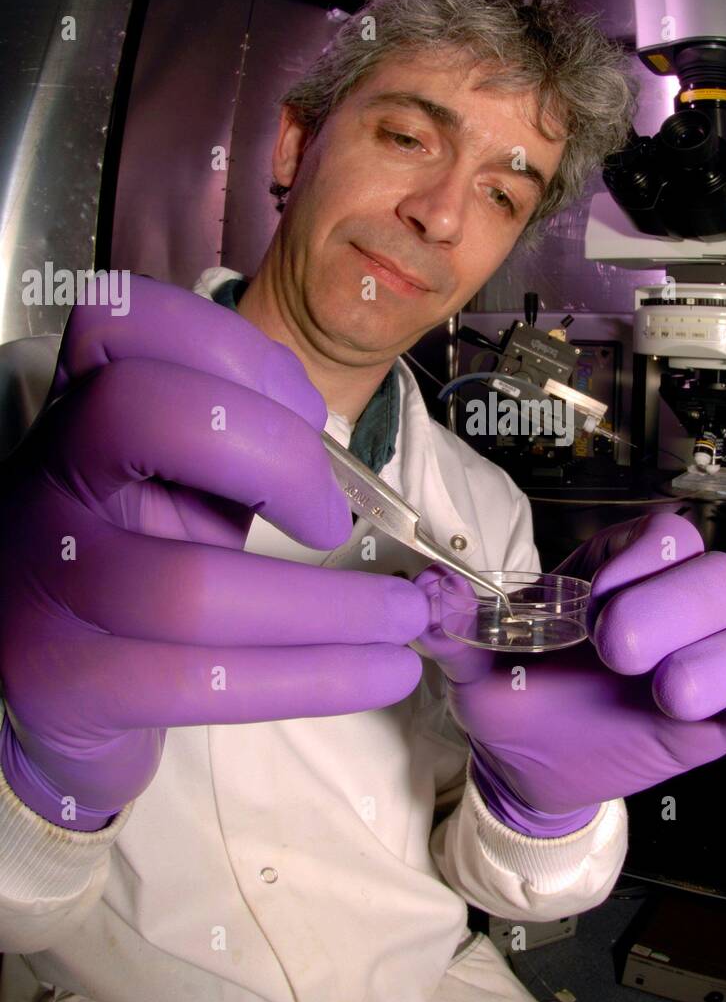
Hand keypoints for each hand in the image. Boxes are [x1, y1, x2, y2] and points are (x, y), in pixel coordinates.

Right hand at [0, 276, 427, 829]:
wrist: (45, 681)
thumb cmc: (136, 558)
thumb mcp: (175, 479)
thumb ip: (237, 447)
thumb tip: (341, 464)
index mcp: (82, 408)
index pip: (121, 319)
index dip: (234, 350)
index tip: (306, 413)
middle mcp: (47, 477)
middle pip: (142, 413)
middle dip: (280, 459)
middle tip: (335, 521)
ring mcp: (45, 581)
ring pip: (191, 588)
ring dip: (334, 610)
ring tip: (405, 621)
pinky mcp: (65, 680)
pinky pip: (205, 683)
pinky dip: (319, 680)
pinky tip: (384, 675)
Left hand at [414, 513, 725, 835]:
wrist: (534, 766)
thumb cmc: (518, 698)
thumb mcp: (477, 665)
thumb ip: (456, 627)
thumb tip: (427, 592)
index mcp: (618, 574)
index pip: (666, 533)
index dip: (643, 560)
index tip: (598, 604)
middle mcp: (673, 606)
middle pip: (722, 575)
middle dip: (676, 610)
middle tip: (620, 655)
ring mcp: (707, 658)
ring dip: (723, 662)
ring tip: (669, 699)